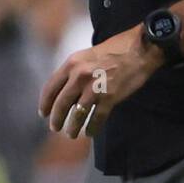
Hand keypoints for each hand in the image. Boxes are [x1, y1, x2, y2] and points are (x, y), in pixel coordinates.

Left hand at [38, 26, 161, 138]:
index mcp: (72, 63)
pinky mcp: (109, 98)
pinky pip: (96, 118)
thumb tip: (66, 91)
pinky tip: (90, 132)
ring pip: (77, 114)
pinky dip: (92, 128)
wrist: (140, 49)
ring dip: (72, 127)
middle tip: (55, 127)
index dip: (45, 103)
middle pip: (61, 103)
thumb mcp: (88, 55)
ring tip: (71, 134)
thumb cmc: (116, 49)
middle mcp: (79, 75)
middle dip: (56, 119)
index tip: (43, 113)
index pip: (51, 87)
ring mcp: (94, 88)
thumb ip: (75, 71)